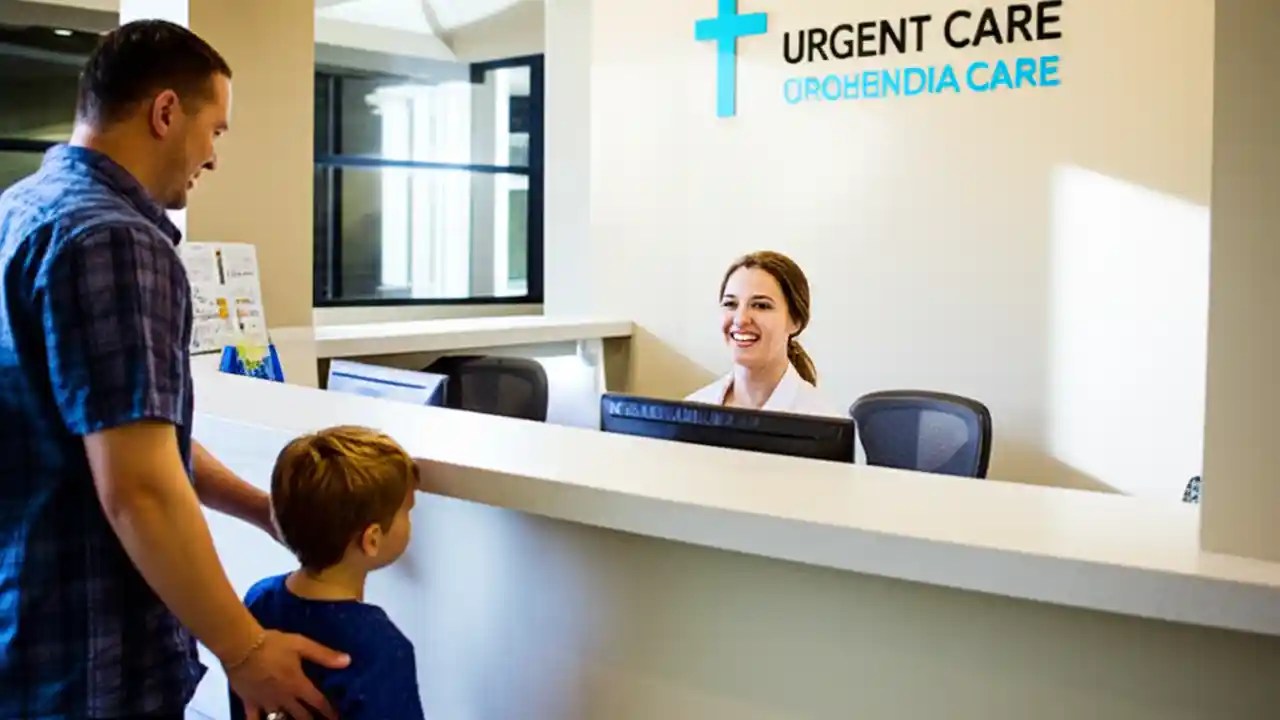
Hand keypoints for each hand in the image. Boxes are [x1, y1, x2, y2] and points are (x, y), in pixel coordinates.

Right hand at [227, 630, 349, 719]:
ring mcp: (266, 703)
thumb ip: (324, 655)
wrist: (241, 647)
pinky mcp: (250, 703)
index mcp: (298, 685)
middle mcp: (284, 698)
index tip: (337, 718)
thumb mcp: (302, 645)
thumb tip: (348, 661)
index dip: (329, 712)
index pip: (319, 702)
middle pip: (302, 716)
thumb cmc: (273, 644)